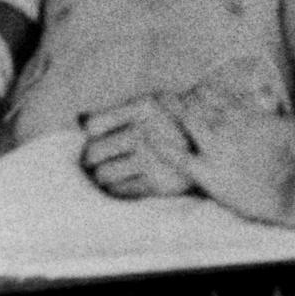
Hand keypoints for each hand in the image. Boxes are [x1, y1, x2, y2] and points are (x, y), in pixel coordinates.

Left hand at [77, 95, 197, 199]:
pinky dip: (117, 189)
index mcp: (144, 107)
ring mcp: (152, 159)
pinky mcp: (158, 183)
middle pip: (92, 153)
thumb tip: (78, 119)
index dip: (92, 133)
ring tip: (110, 172)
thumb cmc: (175, 123)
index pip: (93, 126)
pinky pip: (119, 191)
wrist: (216, 146)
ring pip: (102, 175)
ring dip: (102, 176)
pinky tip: (125, 182)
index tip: (99, 136)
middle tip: (98, 160)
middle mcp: (146, 132)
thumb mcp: (152, 104)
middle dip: (92, 159)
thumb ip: (116, 111)